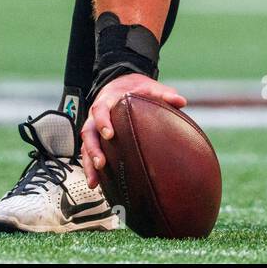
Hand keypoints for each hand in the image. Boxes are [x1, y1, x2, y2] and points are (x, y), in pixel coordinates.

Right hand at [80, 73, 186, 188]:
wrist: (120, 84)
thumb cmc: (133, 88)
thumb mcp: (148, 86)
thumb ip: (163, 93)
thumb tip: (180, 101)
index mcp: (107, 100)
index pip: (100, 110)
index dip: (102, 122)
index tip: (109, 134)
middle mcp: (96, 115)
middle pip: (88, 132)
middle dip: (93, 148)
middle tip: (101, 163)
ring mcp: (94, 127)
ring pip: (85, 145)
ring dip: (89, 163)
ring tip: (95, 180)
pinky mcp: (95, 137)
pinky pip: (88, 153)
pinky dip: (91, 168)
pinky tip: (96, 183)